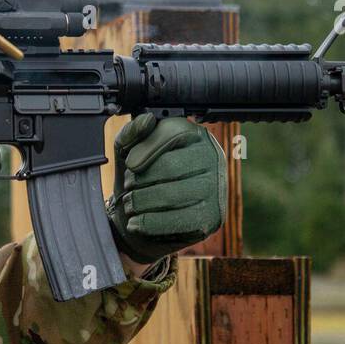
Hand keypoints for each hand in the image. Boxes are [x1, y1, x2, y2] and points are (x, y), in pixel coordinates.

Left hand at [107, 114, 226, 262]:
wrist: (143, 218)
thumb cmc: (140, 179)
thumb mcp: (128, 151)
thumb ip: (132, 133)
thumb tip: (147, 120)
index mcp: (195, 135)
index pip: (174, 133)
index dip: (146, 148)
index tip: (129, 164)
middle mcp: (212, 158)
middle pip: (171, 166)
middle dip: (140, 180)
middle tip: (129, 187)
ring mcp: (216, 189)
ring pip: (171, 195)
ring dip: (141, 202)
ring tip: (130, 204)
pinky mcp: (211, 218)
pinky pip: (177, 220)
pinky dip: (149, 223)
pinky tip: (136, 222)